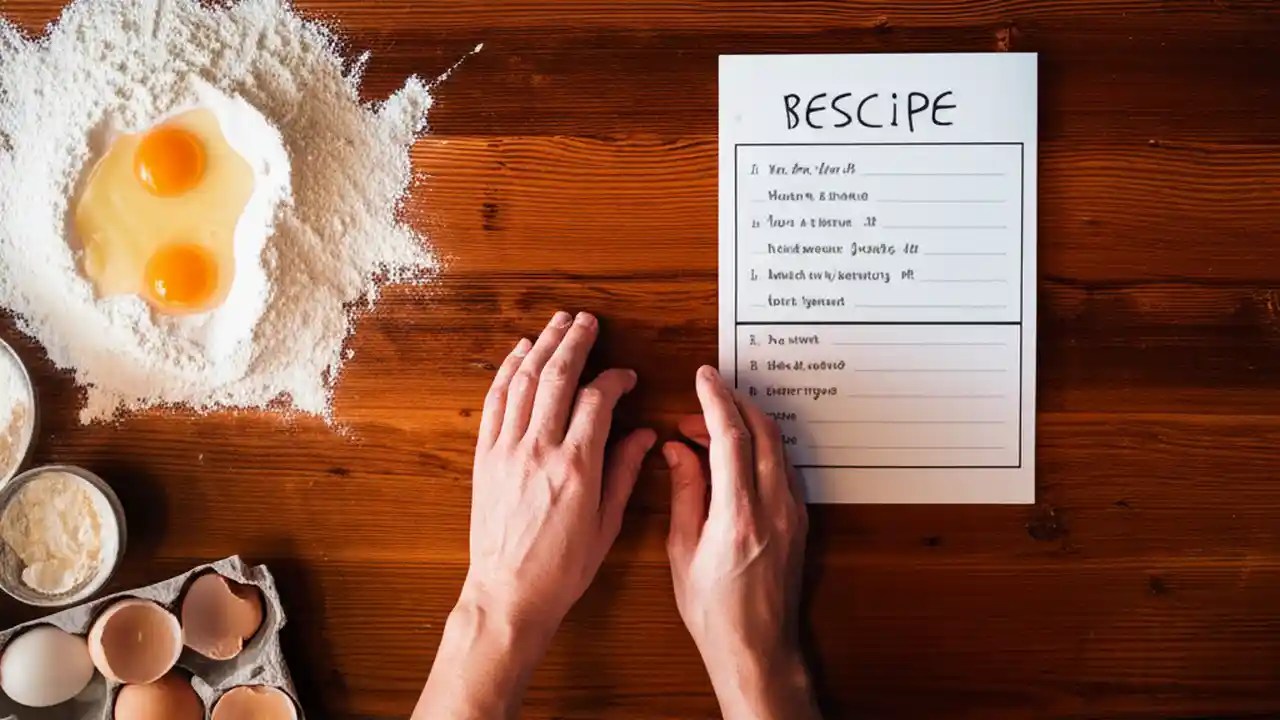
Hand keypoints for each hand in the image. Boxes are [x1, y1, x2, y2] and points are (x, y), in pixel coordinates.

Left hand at [464, 310, 655, 632]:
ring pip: (524, 381)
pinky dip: (507, 372)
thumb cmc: (562, 568)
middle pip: (557, 376)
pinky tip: (519, 353)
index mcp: (577, 467)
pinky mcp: (485, 457)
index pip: (597, 400)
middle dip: (575, 342)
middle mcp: (539, 450)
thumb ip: (624, 473)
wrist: (508, 593)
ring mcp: (507, 450)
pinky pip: (495, 402)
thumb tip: (643, 436)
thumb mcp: (607, 524)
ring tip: (558, 324)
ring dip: (542, 346)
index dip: (613, 380)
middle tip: (588, 321)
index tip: (625, 377)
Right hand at [665, 366, 818, 719]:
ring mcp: (792, 513)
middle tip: (703, 398)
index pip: (730, 437)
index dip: (715, 400)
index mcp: (738, 514)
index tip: (703, 377)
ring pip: (778, 446)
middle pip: (763, 430)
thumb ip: (684, 492)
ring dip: (748, 425)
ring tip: (710, 429)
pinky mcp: (799, 520)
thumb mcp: (682, 550)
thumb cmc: (713, 610)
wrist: (757, 648)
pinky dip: (760, 448)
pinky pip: (783, 467)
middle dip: (734, 403)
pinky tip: (735, 455)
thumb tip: (678, 449)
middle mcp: (773, 507)